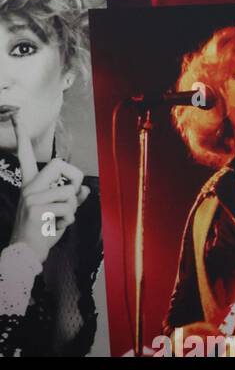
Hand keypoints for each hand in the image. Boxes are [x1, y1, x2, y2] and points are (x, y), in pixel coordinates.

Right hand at [7, 115, 87, 265]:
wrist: (23, 256)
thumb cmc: (41, 234)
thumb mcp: (58, 212)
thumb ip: (72, 198)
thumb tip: (84, 188)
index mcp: (31, 185)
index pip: (26, 155)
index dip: (20, 134)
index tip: (16, 113)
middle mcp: (28, 187)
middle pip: (61, 164)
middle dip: (72, 180)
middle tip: (67, 200)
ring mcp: (30, 197)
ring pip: (70, 192)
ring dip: (70, 211)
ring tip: (55, 222)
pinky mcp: (35, 209)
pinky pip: (68, 208)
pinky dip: (67, 221)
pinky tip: (52, 229)